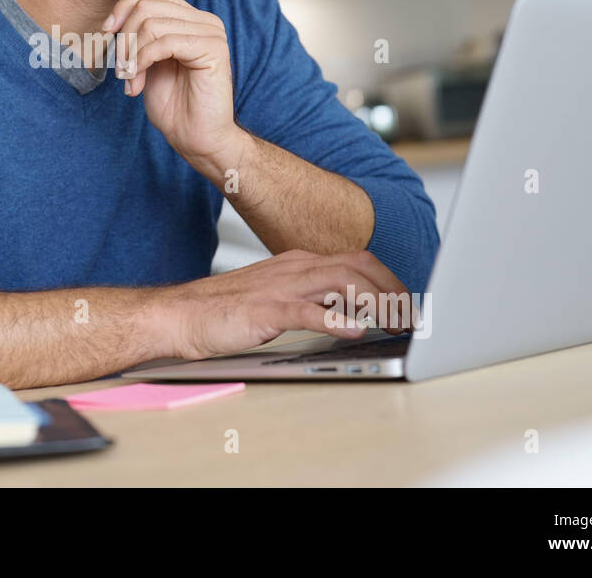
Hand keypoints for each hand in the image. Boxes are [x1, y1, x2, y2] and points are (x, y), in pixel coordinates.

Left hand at [105, 0, 241, 168]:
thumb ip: (139, 36)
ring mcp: (211, 32)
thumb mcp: (147, 62)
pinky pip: (164, 42)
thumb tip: (114, 18)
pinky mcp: (213, 49)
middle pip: (148, 5)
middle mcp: (204, 21)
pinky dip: (142, 61)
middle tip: (120, 70)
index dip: (123, 7)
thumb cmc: (173, 105)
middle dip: (124, 37)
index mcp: (190, 19)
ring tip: (130, 80)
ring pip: (152, 23)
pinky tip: (137, 83)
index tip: (106, 32)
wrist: (196, 138)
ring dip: (131, 55)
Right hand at [160, 249, 413, 360]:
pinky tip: (353, 331)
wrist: (179, 314)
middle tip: (412, 316)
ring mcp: (280, 287)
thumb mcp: (278, 298)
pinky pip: (306, 311)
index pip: (357, 261)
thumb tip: (352, 313)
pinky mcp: (264, 309)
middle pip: (358, 266)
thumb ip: (312, 300)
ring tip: (394, 323)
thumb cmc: (224, 311)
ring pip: (341, 283)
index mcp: (298, 264)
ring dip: (375, 303)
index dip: (390, 281)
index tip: (408, 303)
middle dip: (392, 289)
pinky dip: (334, 320)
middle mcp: (294, 268)